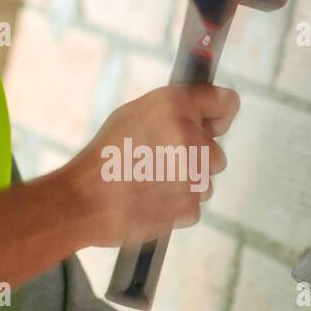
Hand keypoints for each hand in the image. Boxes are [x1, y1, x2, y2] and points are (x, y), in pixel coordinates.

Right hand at [63, 83, 240, 246]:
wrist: (83, 200)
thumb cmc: (104, 157)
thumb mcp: (133, 114)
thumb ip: (173, 111)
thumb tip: (202, 115)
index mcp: (175, 104)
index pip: (228, 103)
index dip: (220, 118)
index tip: (213, 128)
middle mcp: (188, 134)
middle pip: (217, 154)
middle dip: (196, 161)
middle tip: (159, 164)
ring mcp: (191, 172)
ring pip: (206, 182)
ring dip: (186, 186)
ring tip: (150, 184)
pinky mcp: (189, 205)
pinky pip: (195, 207)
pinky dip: (177, 208)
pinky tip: (151, 201)